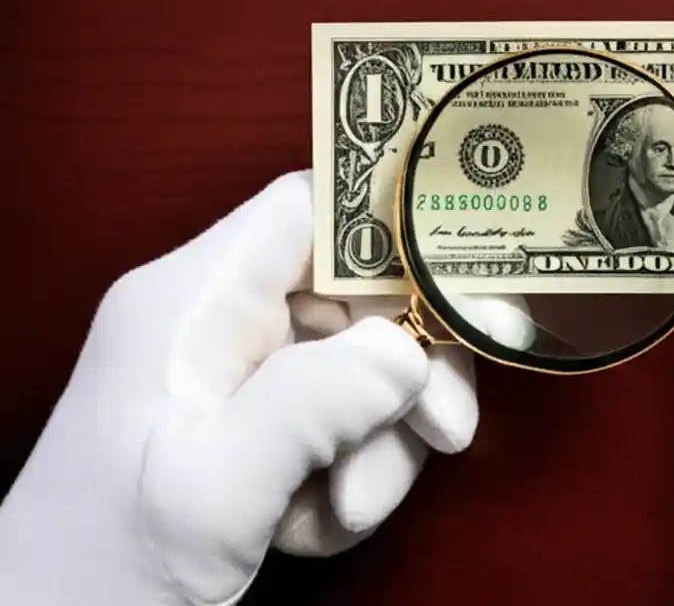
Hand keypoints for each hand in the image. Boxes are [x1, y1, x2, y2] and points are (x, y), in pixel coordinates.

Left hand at [0, 171, 531, 604]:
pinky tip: (313, 525)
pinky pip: (342, 424)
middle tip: (445, 431)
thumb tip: (408, 352)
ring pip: (362, 369)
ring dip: (381, 442)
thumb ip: (314, 406)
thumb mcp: (215, 487)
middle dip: (408, 368)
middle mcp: (219, 323)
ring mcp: (240, 376)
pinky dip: (352, 474)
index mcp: (192, 302)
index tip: (465, 286)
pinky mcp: (257, 426)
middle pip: (357, 297)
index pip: (310, 211)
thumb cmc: (105, 565)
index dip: (392, 232)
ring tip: (348, 509)